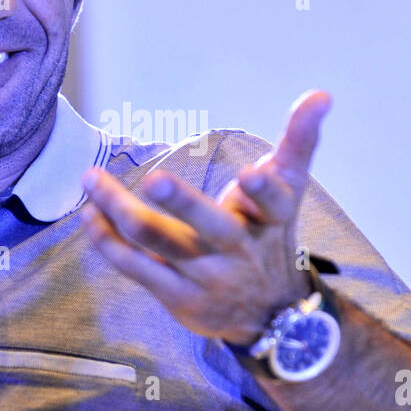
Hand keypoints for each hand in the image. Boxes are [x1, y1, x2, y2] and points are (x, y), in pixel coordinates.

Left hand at [80, 89, 331, 345]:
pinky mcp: (179, 297)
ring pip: (159, 242)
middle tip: (155, 180)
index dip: (264, 190)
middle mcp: (241, 250)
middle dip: (184, 203)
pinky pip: (137, 268)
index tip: (253, 173)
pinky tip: (90, 214)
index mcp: (273, 220)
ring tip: (91, 179)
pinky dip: (108, 241)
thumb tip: (321, 94)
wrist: (271, 317)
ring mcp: (208, 277)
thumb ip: (300, 141)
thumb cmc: (271, 236)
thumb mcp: (291, 191)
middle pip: (212, 226)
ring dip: (121, 210)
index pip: (276, 202)